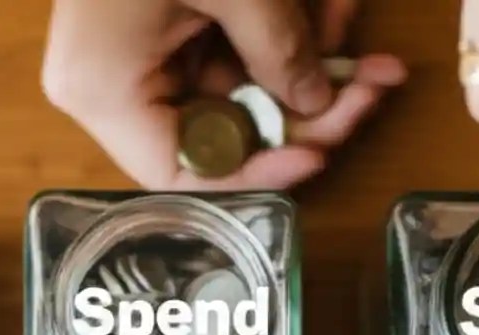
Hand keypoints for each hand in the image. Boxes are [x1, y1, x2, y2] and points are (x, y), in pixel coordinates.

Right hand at [42, 0, 407, 189]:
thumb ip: (281, 49)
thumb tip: (321, 103)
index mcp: (105, 91)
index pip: (182, 174)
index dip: (255, 173)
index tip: (319, 152)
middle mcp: (110, 87)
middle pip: (218, 133)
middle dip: (301, 107)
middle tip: (373, 83)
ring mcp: (132, 54)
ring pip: (233, 90)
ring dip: (300, 64)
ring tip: (357, 28)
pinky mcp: (155, 26)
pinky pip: (224, 51)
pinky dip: (276, 33)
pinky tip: (330, 8)